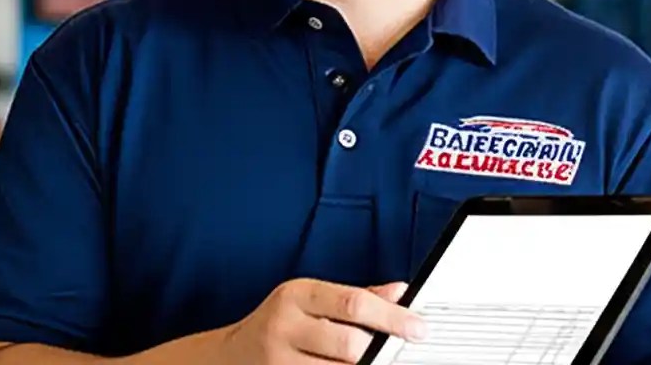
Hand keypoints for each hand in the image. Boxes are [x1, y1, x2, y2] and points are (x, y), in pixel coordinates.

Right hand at [217, 279, 427, 362]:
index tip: (420, 329)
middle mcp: (285, 325)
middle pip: (350, 345)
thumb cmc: (280, 324)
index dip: (393, 317)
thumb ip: (357, 297)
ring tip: (376, 362)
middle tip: (397, 355)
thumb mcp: (311, 301)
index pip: (353, 303)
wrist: (231, 356)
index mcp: (298, 295)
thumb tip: (402, 292)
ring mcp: (279, 360)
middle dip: (380, 354)